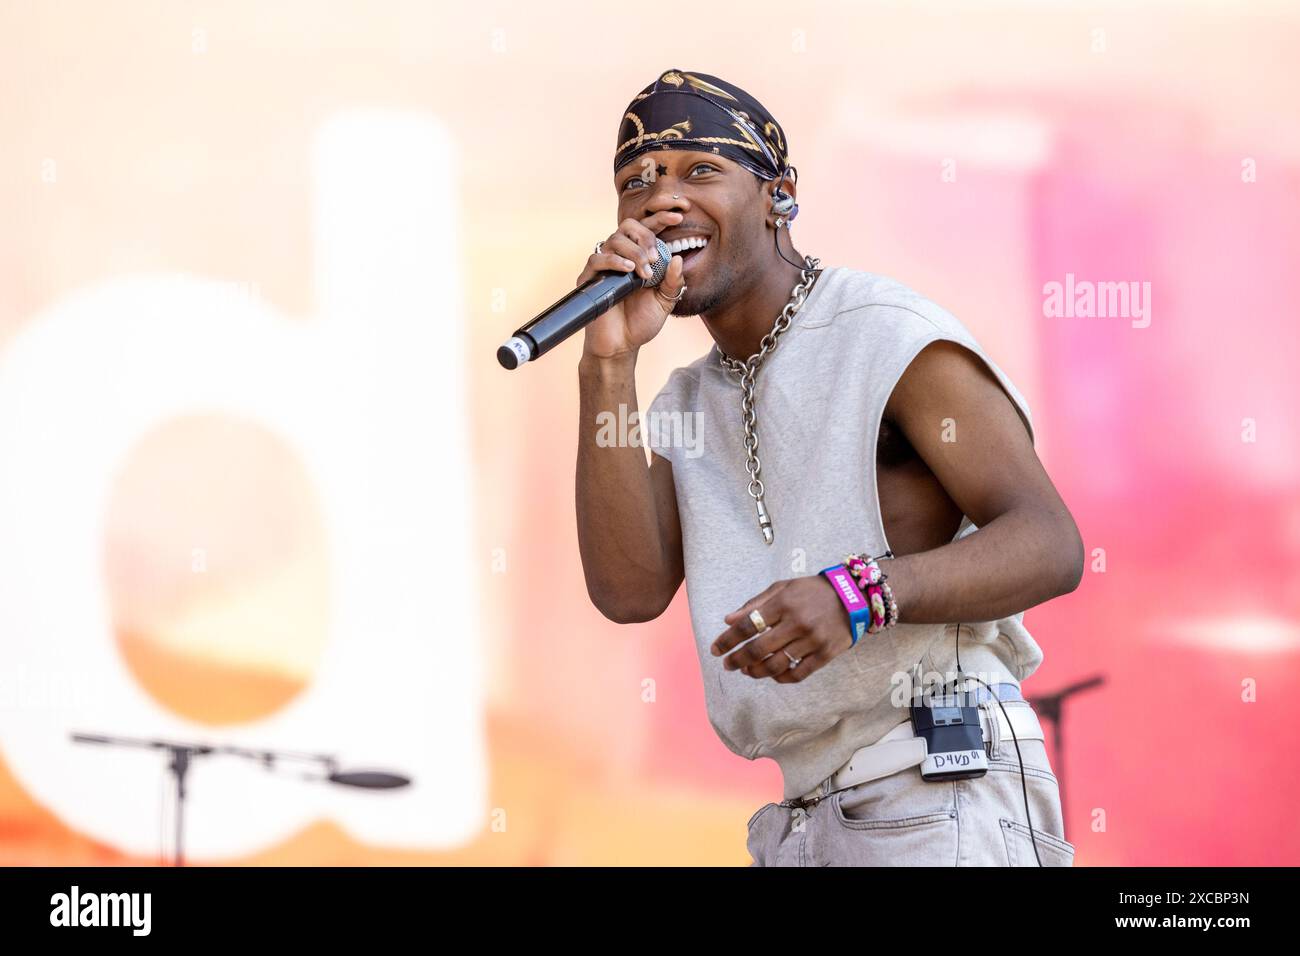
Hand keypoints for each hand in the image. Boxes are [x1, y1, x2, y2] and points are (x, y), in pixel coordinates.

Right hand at [578, 211, 685, 360]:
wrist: (621, 345)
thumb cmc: (640, 323)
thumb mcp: (664, 302)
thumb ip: (673, 282)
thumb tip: (679, 259)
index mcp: (640, 258)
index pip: (648, 229)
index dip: (662, 217)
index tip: (680, 215)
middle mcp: (621, 257)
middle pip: (628, 226)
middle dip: (645, 236)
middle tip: (655, 257)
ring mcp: (604, 266)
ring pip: (614, 239)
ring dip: (634, 251)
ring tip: (644, 272)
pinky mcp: (590, 278)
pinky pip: (597, 258)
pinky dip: (614, 260)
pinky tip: (628, 270)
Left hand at [710, 576, 856, 682]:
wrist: (853, 597)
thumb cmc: (812, 591)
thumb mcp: (782, 588)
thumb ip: (755, 604)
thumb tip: (729, 620)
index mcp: (783, 603)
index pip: (748, 625)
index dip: (728, 640)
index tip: (716, 649)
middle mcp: (797, 623)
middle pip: (758, 649)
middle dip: (737, 659)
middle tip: (728, 665)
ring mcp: (812, 641)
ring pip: (776, 665)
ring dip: (756, 671)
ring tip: (747, 671)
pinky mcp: (825, 654)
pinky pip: (798, 674)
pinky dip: (781, 678)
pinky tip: (772, 675)